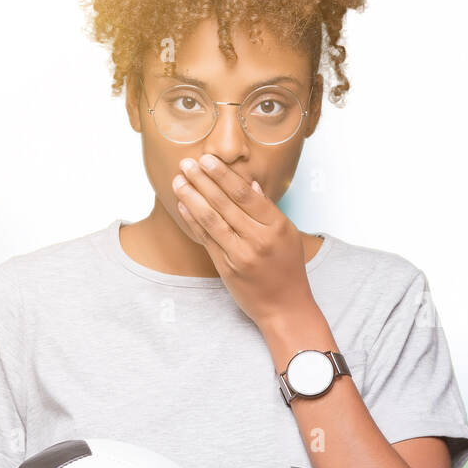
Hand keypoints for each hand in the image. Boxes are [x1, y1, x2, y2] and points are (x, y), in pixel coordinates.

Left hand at [171, 153, 315, 327]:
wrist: (285, 307)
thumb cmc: (288, 269)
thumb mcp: (288, 236)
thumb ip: (268, 210)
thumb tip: (250, 184)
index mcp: (277, 227)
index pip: (245, 195)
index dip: (223, 176)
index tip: (208, 160)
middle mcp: (259, 240)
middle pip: (225, 204)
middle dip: (203, 181)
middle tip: (187, 163)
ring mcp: (241, 255)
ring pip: (211, 220)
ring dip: (191, 197)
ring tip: (179, 180)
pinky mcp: (227, 268)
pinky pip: (206, 239)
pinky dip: (193, 221)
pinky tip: (183, 206)